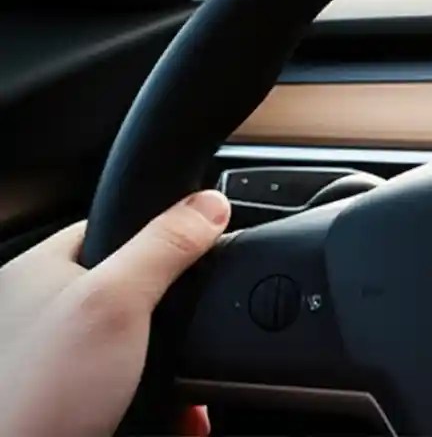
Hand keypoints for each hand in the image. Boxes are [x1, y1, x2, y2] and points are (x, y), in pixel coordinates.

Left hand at [0, 190, 230, 436]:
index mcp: (40, 272)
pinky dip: (166, 405)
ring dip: (178, 369)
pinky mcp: (76, 407)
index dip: (163, 230)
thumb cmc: (33, 397)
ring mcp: (60, 366)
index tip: (205, 245)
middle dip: (180, 317)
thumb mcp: (116, 303)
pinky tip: (178, 415)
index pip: (114, 225)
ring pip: (143, 348)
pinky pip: (138, 391)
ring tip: (193, 388)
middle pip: (138, 291)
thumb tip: (210, 204)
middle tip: (199, 332)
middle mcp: (46, 315)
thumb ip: (164, 246)